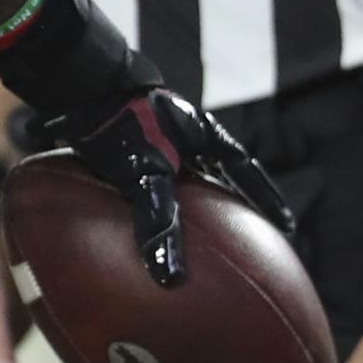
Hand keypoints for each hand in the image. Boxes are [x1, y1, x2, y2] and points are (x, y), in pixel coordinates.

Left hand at [44, 89, 289, 285]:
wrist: (78, 86)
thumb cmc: (120, 125)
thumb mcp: (145, 177)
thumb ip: (159, 223)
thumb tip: (171, 276)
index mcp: (203, 134)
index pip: (246, 172)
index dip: (264, 198)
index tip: (284, 224)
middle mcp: (186, 130)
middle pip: (220, 168)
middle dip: (232, 196)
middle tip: (246, 225)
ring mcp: (158, 129)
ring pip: (186, 167)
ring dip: (194, 192)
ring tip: (200, 222)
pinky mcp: (128, 133)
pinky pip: (151, 168)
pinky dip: (155, 189)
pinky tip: (145, 208)